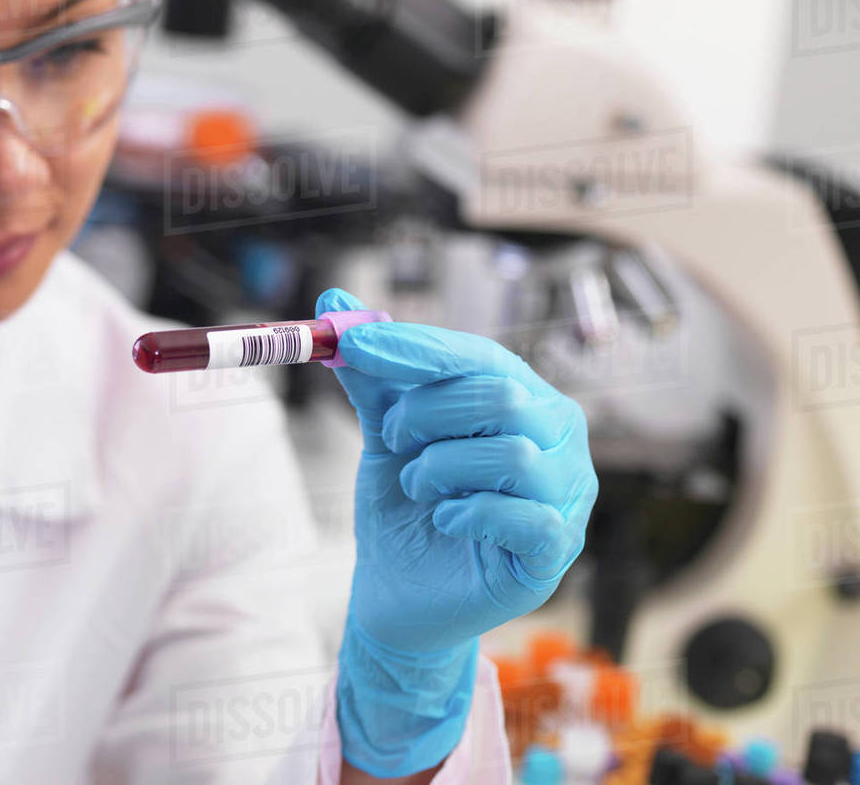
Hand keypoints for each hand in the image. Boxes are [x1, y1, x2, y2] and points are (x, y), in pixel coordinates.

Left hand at [319, 288, 597, 776]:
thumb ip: (370, 375)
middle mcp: (558, 438)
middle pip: (503, 397)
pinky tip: (444, 520)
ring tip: (418, 486)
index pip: (479, 356)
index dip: (415, 347)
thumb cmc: (403, 507)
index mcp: (523, 397)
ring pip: (513, 455)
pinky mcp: (556, 551)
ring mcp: (566, 496)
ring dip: (441, 468)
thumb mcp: (384, 434)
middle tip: (392, 438)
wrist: (398, 597)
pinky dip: (467, 513)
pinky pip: (524, 517)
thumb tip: (333, 303)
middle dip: (427, 413)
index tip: (352, 343)